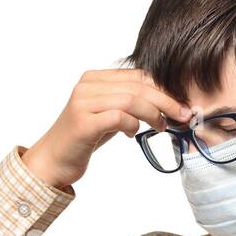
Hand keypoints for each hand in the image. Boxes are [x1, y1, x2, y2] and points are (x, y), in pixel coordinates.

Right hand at [22, 69, 189, 189]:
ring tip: (162, 127)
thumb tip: (167, 101)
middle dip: (167, 101)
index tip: (182, 103)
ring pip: (131, 100)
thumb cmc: (83, 138)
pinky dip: (133, 125)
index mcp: (94, 78)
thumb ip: (129, 103)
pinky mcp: (83, 123)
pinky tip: (132, 134)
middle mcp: (87, 86)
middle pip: (138, 86)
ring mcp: (83, 103)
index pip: (138, 75)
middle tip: (183, 115)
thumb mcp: (108, 115)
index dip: (164, 88)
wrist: (52, 160)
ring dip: (154, 114)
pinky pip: (119, 117)